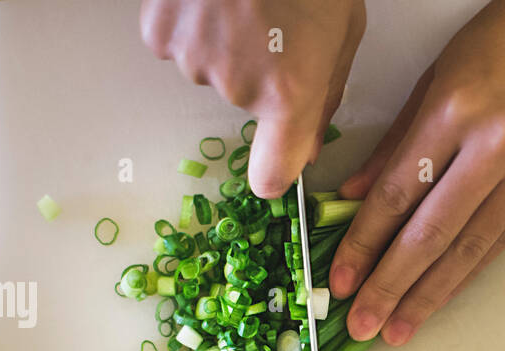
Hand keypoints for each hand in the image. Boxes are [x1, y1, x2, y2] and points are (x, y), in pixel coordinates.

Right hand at [140, 0, 366, 197]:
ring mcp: (193, 59)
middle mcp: (238, 87)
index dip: (275, 171)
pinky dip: (192, 22)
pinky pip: (178, 42)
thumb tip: (310, 143)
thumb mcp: (344, 29)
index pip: (273, 173)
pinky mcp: (160, 32)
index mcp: (290, 93)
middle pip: (248, 105)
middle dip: (262, 74)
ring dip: (226, 43)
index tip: (276, 166)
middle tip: (276, 23)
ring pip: (212, 69)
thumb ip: (327, 92)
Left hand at [329, 0, 504, 344]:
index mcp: (456, 108)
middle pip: (432, 232)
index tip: (341, 279)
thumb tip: (354, 196)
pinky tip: (442, 296)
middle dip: (390, 285)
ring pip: (471, 248)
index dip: (365, 243)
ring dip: (429, 295)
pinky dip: (469, 272)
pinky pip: (503, 240)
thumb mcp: (440, 74)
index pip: (399, 192)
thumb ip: (397, 140)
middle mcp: (497, 145)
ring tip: (399, 328)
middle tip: (362, 324)